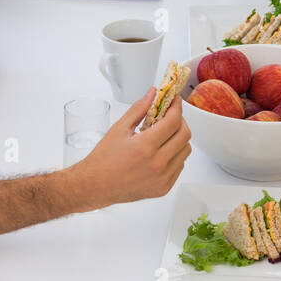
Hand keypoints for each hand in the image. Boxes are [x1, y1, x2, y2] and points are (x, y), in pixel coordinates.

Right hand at [72, 87, 190, 210]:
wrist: (96, 186)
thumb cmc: (104, 159)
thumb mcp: (119, 128)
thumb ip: (139, 109)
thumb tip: (153, 93)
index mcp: (145, 146)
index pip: (173, 121)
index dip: (177, 107)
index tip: (175, 100)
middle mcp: (157, 164)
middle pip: (184, 135)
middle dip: (180, 120)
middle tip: (170, 116)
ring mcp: (162, 178)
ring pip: (185, 150)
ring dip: (179, 138)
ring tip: (165, 134)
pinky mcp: (164, 188)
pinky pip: (180, 165)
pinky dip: (175, 154)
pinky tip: (162, 151)